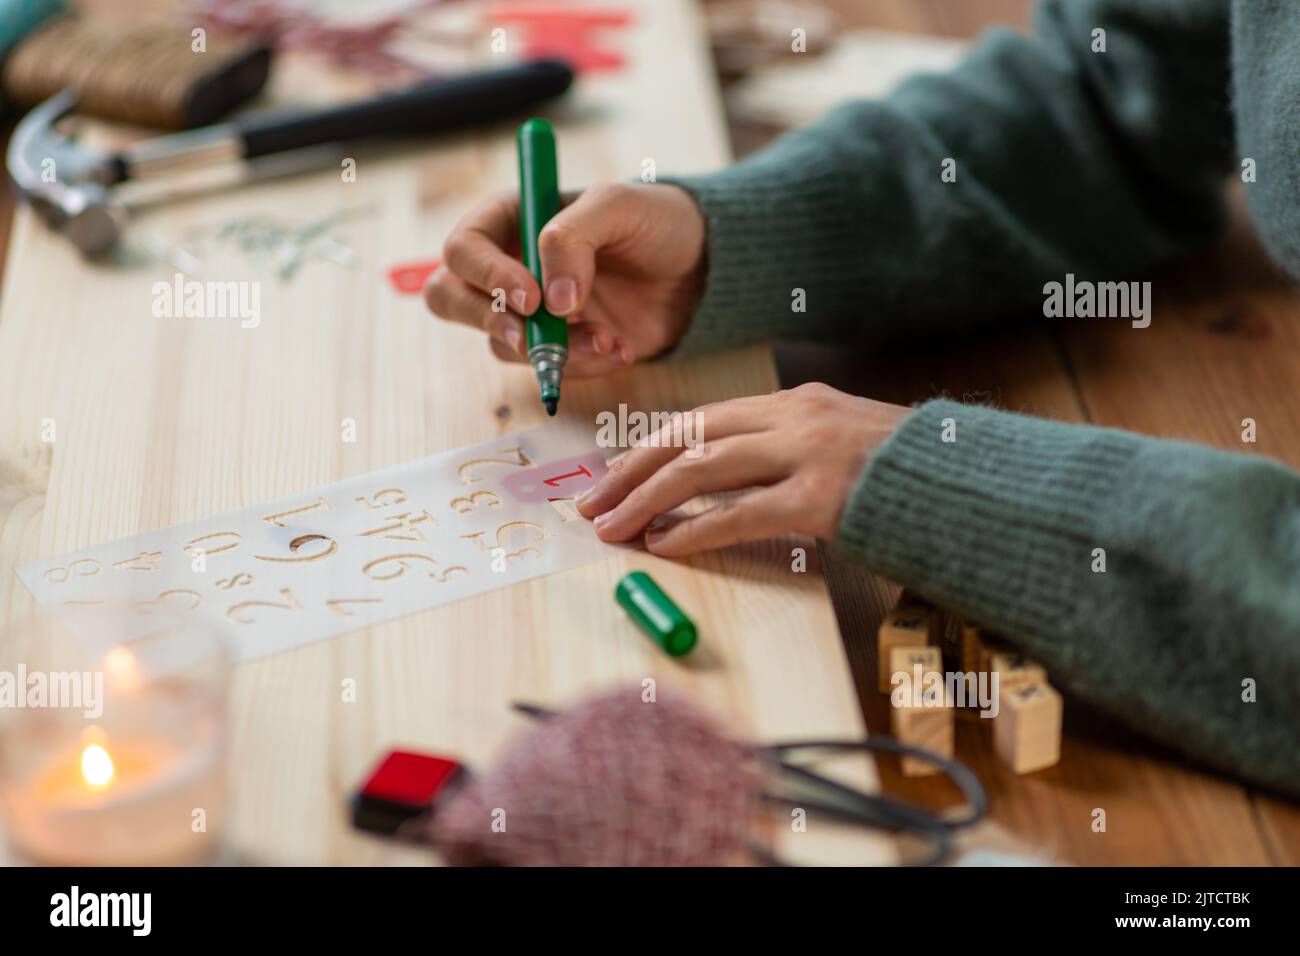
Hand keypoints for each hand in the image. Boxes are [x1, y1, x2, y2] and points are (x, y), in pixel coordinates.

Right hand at [425, 182, 705, 374]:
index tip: (530, 298)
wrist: (701, 268)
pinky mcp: (557, 348)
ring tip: (609, 339)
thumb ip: (574, 238)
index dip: (486, 277)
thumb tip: (551, 301)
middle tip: (532, 338)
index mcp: (510, 218)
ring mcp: (529, 312)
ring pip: (502, 344)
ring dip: (553, 350)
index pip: (463, 249)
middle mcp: (507, 266)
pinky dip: (581, 367)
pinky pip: (546, 368)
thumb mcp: (620, 206)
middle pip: (451, 299)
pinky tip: (621, 349)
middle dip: (488, 322)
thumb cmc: (657, 221)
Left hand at [577, 384, 912, 555]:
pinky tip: (663, 546)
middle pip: (688, 436)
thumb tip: (731, 484)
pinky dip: (693, 530)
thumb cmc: (909, 478)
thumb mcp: (846, 444)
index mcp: (797, 402)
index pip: (703, 419)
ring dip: (645, 499)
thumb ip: (792, 453)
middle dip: (630, 471)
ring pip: (701, 468)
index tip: (614, 474)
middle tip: (590, 503)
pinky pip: (739, 513)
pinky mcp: (821, 498)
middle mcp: (795, 417)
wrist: (974, 486)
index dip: (650, 448)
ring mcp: (808, 454)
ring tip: (609, 528)